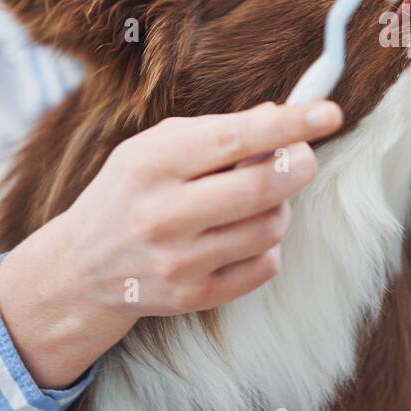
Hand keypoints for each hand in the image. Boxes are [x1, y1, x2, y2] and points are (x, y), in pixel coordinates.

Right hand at [0, 100, 342, 387]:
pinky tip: (241, 236)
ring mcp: (177, 261)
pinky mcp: (193, 297)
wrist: (81, 268)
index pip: (234, 138)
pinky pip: (265, 265)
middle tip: (302, 156)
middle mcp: (162, 214)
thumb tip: (282, 116)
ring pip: (271, 226)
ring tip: (256, 200)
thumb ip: (218, 132)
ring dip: (279, 207)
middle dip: (299, 164)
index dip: (289, 124)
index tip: (330, 112)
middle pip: (264, 186)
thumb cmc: (131, 192)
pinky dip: (267, 246)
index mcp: (152, 163)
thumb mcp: (156, 148)